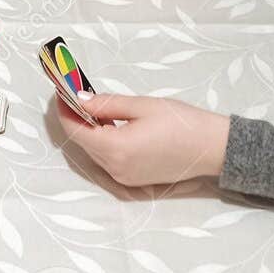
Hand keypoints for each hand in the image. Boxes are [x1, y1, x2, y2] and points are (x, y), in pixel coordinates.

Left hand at [56, 92, 230, 185]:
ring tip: (91, 106)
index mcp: (116, 149)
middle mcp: (116, 168)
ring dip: (88, 130)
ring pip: (94, 152)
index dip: (65, 110)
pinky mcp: (133, 180)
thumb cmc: (181, 123)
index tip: (61, 92)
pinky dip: (102, 142)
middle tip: (74, 94)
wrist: (212, 148)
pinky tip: (108, 125)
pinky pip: (108, 160)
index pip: (76, 130)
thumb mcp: (142, 106)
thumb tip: (80, 99)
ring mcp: (124, 178)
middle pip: (83, 142)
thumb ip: (106, 104)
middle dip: (75, 118)